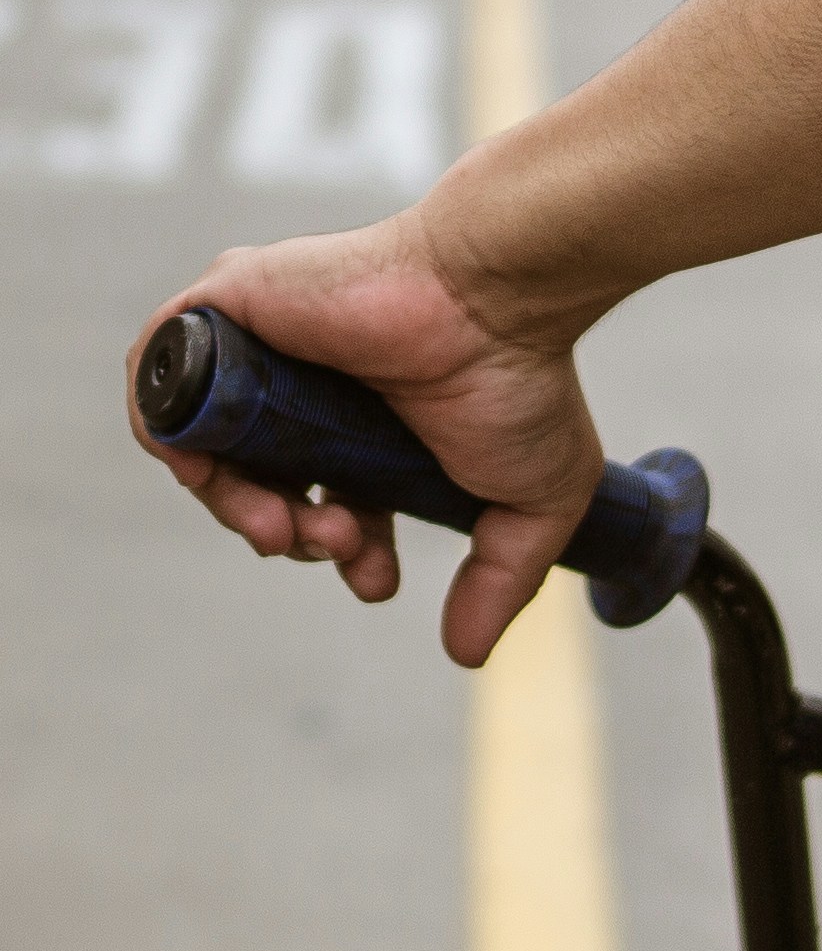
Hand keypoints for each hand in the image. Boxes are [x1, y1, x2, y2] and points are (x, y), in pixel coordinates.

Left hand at [127, 207, 604, 668]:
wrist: (494, 296)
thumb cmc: (520, 378)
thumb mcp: (531, 501)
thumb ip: (502, 579)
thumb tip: (466, 654)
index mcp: (373, 420)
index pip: (323, 497)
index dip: (340, 550)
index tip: (375, 578)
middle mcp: (314, 383)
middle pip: (259, 484)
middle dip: (288, 536)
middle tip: (331, 545)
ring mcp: (269, 348)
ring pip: (209, 448)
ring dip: (234, 508)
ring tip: (285, 527)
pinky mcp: (228, 309)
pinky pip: (161, 385)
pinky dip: (170, 439)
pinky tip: (215, 477)